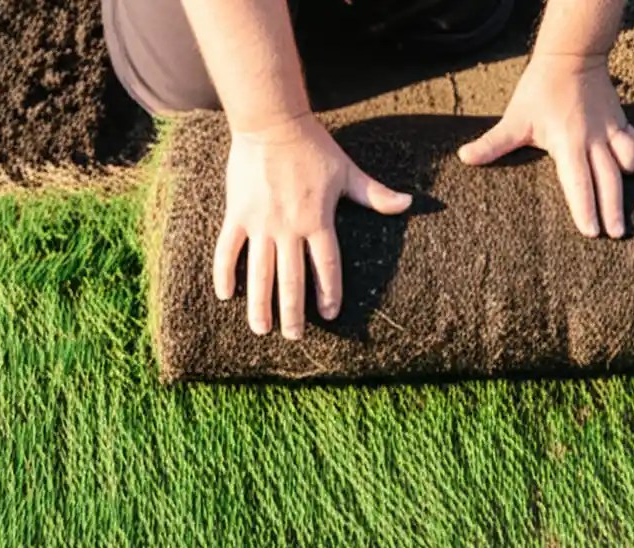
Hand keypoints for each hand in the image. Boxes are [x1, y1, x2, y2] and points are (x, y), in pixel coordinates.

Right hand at [214, 114, 412, 339]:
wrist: (272, 124)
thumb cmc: (313, 147)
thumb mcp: (347, 172)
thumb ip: (374, 194)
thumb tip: (408, 204)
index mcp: (318, 220)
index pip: (326, 267)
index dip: (328, 293)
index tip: (329, 315)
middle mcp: (289, 227)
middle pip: (291, 279)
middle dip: (293, 312)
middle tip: (293, 336)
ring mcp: (260, 223)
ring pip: (259, 273)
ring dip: (260, 304)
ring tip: (261, 329)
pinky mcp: (237, 215)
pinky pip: (228, 250)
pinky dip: (225, 273)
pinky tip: (225, 295)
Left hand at [458, 54, 633, 237]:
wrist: (571, 56)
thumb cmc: (539, 90)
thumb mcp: (514, 119)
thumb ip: (493, 143)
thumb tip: (464, 158)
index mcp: (568, 143)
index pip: (578, 183)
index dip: (585, 208)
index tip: (590, 232)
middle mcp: (592, 140)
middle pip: (607, 180)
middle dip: (611, 209)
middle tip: (616, 235)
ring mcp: (610, 129)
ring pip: (627, 161)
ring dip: (627, 187)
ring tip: (626, 212)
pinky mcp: (620, 120)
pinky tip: (633, 172)